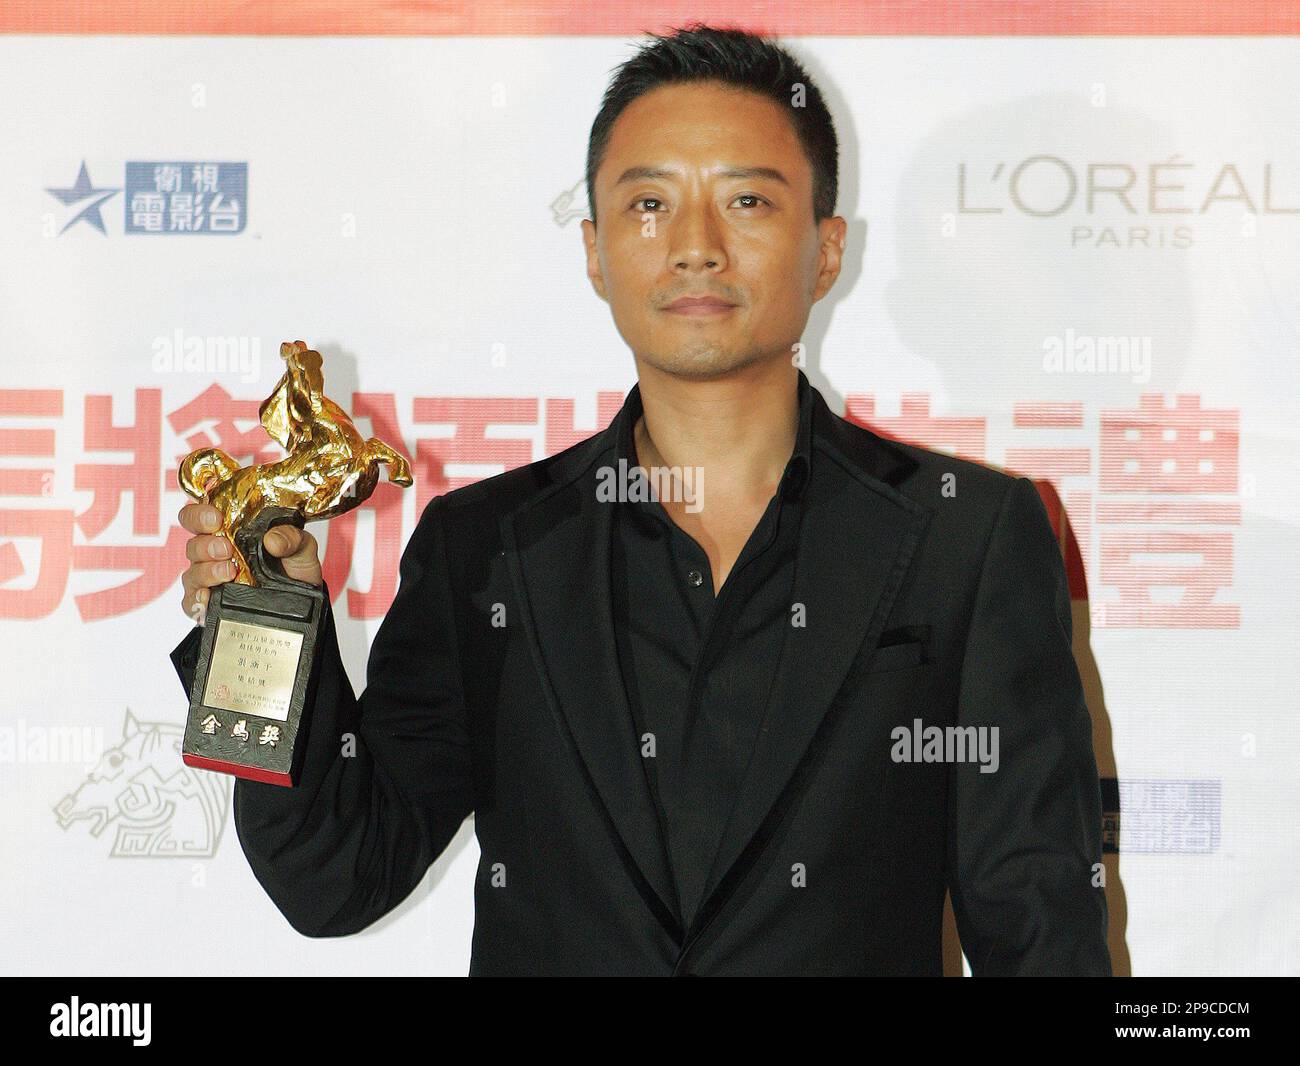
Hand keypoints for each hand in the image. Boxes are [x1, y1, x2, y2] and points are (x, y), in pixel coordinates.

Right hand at [178, 504, 322, 623]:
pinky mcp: (209, 604)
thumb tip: (273, 540)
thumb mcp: (301, 547)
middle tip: (226, 548)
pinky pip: (193, 602)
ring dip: (208, 571)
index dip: (200, 514)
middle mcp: (214, 554)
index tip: (216, 518)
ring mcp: (209, 580)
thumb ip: (291, 537)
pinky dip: (198, 599)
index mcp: (229, 532)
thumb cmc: (293, 568)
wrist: (302, 603)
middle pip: (193, 544)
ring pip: (193, 572)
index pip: (200, 516)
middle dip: (206, 544)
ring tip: (229, 571)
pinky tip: (208, 597)